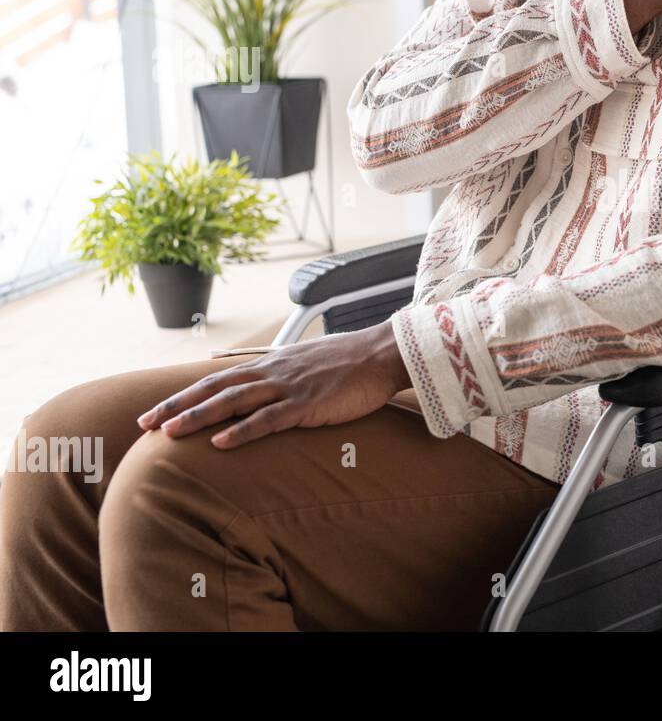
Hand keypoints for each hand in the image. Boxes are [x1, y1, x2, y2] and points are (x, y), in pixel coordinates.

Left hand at [137, 323, 412, 448]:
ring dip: (198, 417)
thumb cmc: (352, 363)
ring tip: (168, 432)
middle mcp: (273, 372)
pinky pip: (269, 419)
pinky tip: (220, 442)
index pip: (218, 379)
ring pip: (233, 402)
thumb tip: (266, 389)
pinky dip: (243, 431)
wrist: (384, 354)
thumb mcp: (310, 365)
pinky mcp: (308, 403)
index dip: (185, 395)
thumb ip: (286, 376)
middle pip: (214, 388)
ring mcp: (289, 387)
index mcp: (273, 364)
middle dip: (176, 405)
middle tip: (143, 423)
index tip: (156, 410)